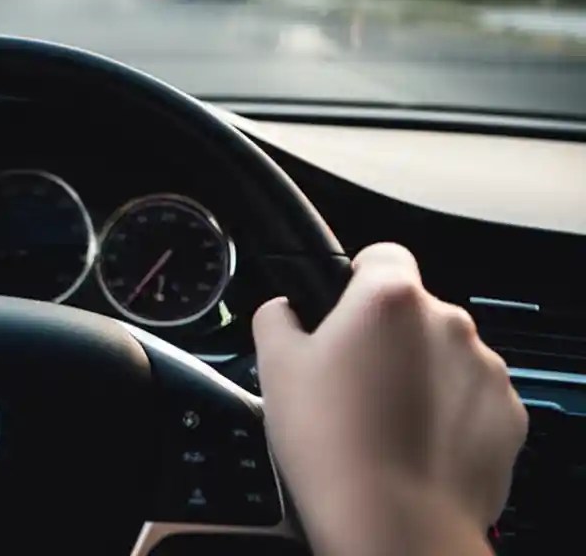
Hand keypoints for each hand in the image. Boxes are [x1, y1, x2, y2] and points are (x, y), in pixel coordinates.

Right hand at [253, 244, 525, 555]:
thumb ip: (277, 317)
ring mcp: (484, 369)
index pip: (380, 255)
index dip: (355, 281)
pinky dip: (447, 413)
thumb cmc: (333, 448)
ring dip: (417, 375)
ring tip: (378, 422)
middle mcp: (448, 323)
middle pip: (412, 311)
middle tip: (347, 383)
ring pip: (443, 355)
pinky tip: (410, 444)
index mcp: (389, 299)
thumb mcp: (274, 367)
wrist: (393, 525)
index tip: (341, 311)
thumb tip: (284, 310)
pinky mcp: (506, 414)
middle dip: (384, 338)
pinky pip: (471, 398)